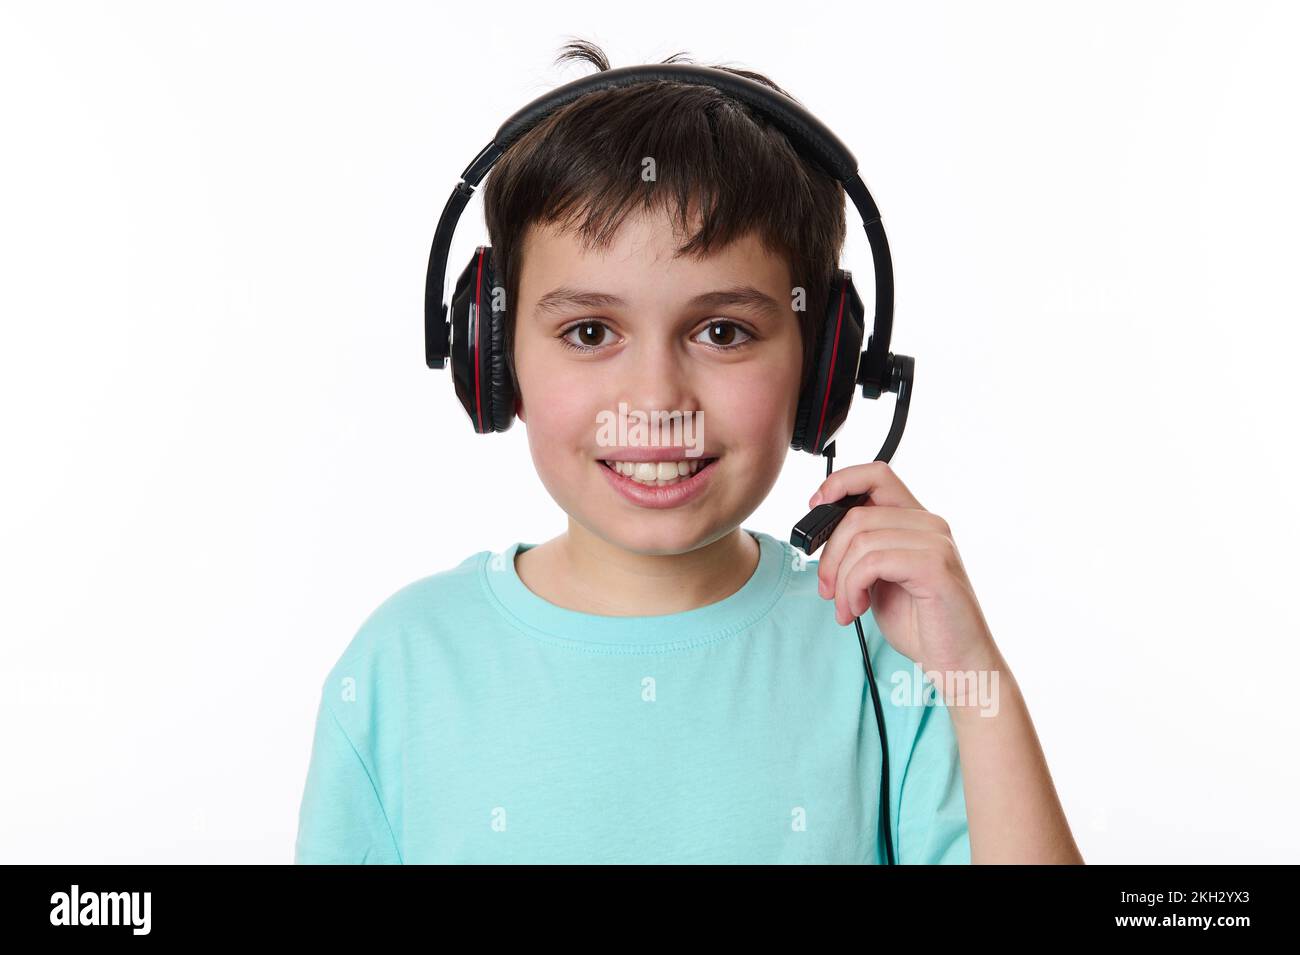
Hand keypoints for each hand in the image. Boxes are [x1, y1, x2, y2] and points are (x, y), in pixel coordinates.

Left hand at [807, 460, 995, 675]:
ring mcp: (936, 543)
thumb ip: (863, 551)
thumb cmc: (921, 622)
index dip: (840, 483)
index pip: (877, 474)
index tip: (815, 507)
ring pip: (861, 539)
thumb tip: (822, 533)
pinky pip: (873, 561)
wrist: (958, 662)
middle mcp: (930, 524)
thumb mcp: (881, 578)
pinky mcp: (934, 566)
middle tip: (827, 589)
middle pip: (856, 513)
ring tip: (846, 608)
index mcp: (917, 521)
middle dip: (829, 554)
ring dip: (841, 579)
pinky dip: (853, 587)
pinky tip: (859, 608)